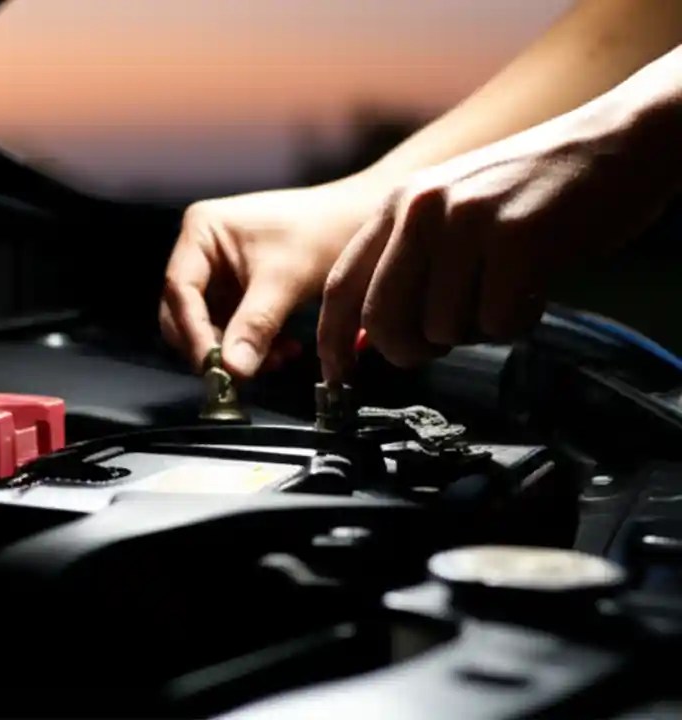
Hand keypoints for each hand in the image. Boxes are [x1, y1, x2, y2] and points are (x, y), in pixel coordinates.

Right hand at [160, 177, 384, 379]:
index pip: (181, 289)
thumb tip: (232, 371)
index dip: (193, 331)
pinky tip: (283, 348)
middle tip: (242, 372)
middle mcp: (200, 247)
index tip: (214, 366)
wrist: (360, 219)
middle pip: (185, 311)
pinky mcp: (236, 288)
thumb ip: (255, 325)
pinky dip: (251, 344)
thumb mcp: (286, 280)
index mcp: (201, 230)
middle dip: (214, 345)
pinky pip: (230, 326)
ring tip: (278, 358)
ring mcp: (217, 269)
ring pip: (207, 325)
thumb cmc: (323, 231)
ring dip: (237, 349)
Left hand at [317, 101, 672, 380]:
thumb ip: (408, 266)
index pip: (341, 287)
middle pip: (383, 320)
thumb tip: (371, 338)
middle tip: (441, 345)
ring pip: (443, 329)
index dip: (333, 343)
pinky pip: (498, 323)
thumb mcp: (452, 213)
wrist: (617, 142)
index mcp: (399, 204)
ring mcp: (467, 222)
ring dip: (477, 330)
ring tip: (504, 289)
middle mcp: (422, 210)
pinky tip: (534, 287)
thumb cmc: (535, 189)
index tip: (338, 380)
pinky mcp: (517, 239)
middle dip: (409, 351)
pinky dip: (518, 321)